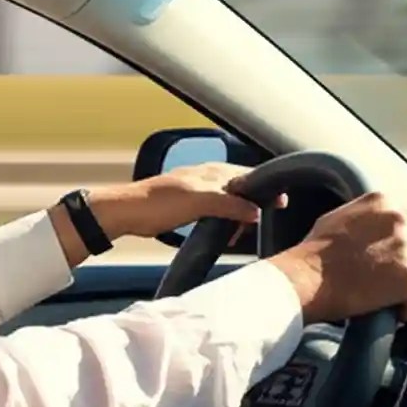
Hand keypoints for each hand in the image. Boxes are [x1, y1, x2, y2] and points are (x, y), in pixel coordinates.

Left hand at [88, 162, 286, 239]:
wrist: (124, 213)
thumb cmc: (157, 203)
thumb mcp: (198, 202)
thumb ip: (229, 205)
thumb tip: (256, 211)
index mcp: (211, 172)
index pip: (249, 174)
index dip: (267, 187)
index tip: (282, 202)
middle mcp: (207, 178)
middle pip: (242, 189)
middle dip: (254, 205)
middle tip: (259, 224)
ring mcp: (197, 192)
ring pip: (229, 202)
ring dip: (238, 217)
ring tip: (241, 233)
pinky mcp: (188, 206)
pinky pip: (216, 212)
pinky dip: (224, 222)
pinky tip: (224, 235)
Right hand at [268, 192, 406, 323]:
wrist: (307, 277)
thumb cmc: (314, 252)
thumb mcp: (341, 218)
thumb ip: (370, 219)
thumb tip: (380, 231)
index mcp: (384, 202)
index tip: (400, 257)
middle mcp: (401, 220)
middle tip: (392, 280)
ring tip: (388, 298)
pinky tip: (392, 312)